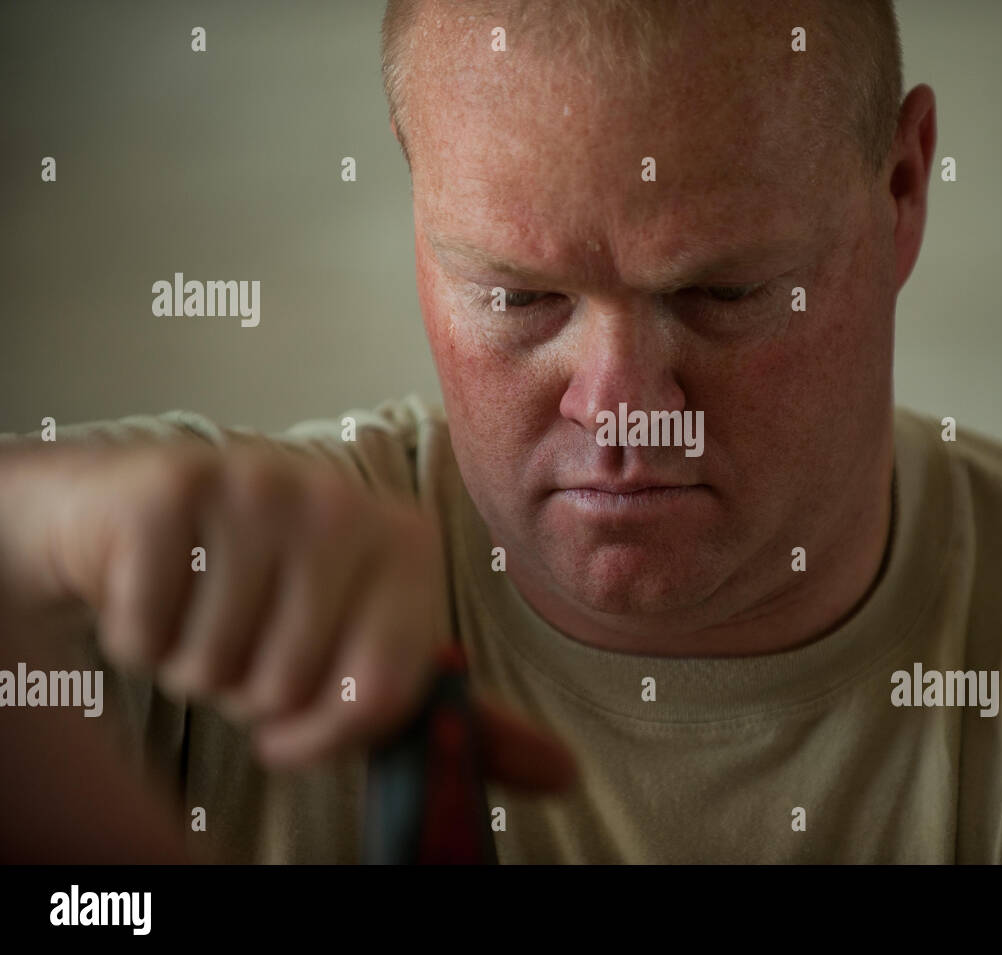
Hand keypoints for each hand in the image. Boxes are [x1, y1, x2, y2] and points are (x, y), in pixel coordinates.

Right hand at [0, 440, 577, 786]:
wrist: (146, 519)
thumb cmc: (268, 598)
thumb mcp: (369, 650)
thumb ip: (460, 718)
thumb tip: (568, 775)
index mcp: (409, 548)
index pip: (383, 697)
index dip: (324, 738)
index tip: (292, 729)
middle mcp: (347, 506)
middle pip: (288, 688)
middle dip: (247, 695)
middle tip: (240, 642)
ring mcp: (262, 487)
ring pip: (215, 667)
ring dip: (193, 668)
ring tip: (203, 612)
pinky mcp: (176, 489)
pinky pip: (150, 635)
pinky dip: (141, 639)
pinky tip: (158, 589)